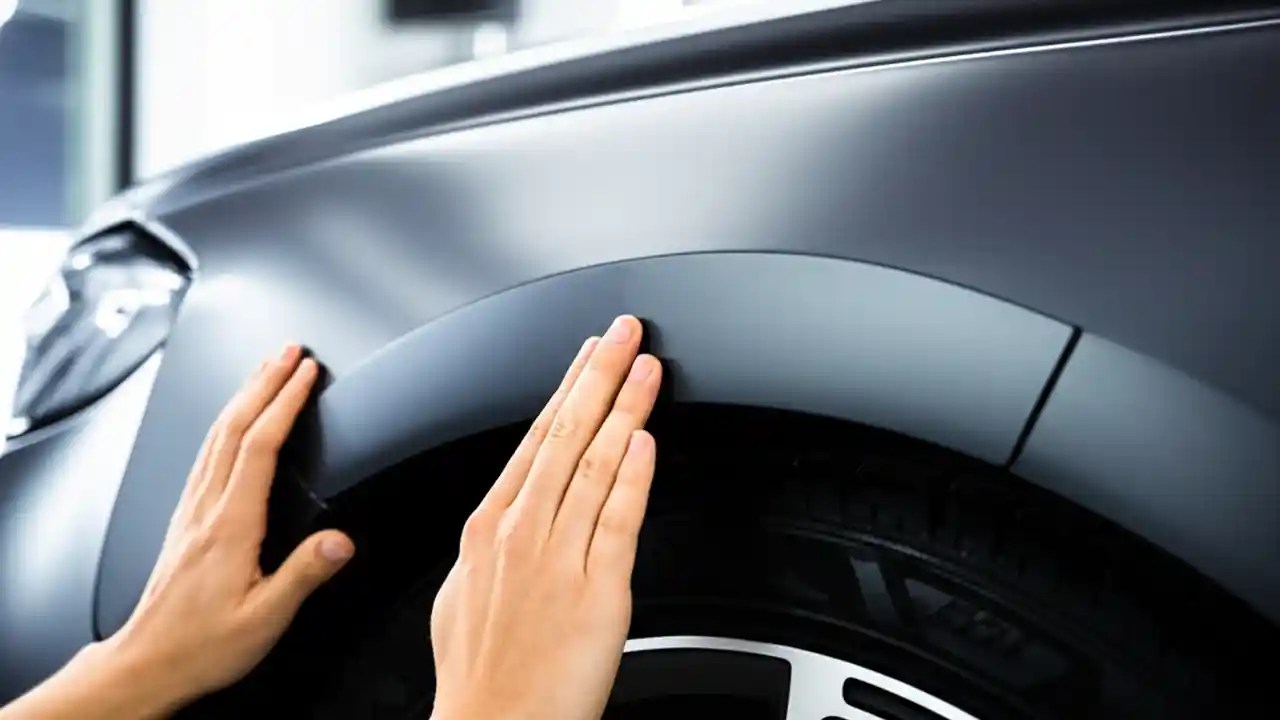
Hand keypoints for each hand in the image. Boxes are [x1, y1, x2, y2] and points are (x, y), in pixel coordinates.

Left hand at [1, 346, 354, 719]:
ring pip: (216, 435)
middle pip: (234, 427)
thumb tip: (341, 539)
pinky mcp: (185, 521)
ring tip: (265, 370)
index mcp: (231, 526)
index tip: (308, 373)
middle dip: (265, 381)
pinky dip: (225, 423)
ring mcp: (191, 512)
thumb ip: (305, 573)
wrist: (148, 663)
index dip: (286, 403)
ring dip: (243, 395)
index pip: (260, 446)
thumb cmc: (203, 645)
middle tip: (290, 351)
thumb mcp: (265, 618)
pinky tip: (231, 423)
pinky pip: (205, 454)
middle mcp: (206, 510)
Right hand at [430, 315, 661, 719]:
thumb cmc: (481, 673)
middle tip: (622, 332)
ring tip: (644, 367)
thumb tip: (513, 509)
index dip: (567, 388)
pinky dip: (632, 476)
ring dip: (623, 409)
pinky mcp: (599, 592)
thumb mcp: (464, 592)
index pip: (534, 439)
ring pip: (593, 465)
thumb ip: (494, 544)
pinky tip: (645, 441)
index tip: (586, 354)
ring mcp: (559, 560)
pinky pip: (618, 520)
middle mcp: (521, 534)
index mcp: (487, 528)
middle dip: (597, 375)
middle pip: (565, 436)